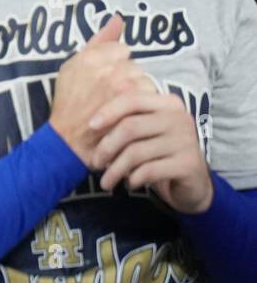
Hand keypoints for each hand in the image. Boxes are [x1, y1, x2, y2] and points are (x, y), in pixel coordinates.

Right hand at [48, 15, 158, 167]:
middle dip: (127, 78)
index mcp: (88, 57)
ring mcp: (120, 85)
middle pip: (133, 64)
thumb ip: (98, 42)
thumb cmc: (69, 104)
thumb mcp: (72, 68)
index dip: (114, 65)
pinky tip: (130, 114)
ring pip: (144, 79)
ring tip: (121, 107)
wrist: (69, 141)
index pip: (120, 49)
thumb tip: (118, 18)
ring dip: (137, 92)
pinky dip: (143, 105)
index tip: (105, 81)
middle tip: (110, 97)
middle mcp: (105, 68)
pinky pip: (149, 95)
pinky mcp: (132, 103)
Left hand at [89, 90, 212, 213]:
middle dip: (106, 147)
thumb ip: (125, 121)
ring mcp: (186, 141)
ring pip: (136, 152)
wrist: (193, 182)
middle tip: (95, 163)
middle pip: (130, 127)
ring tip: (106, 180)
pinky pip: (149, 170)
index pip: (132, 99)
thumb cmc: (159, 152)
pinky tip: (129, 183)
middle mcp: (180, 118)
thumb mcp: (144, 133)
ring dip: (115, 169)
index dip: (107, 111)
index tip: (89, 126)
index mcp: (168, 103)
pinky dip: (133, 178)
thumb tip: (90, 121)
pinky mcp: (188, 164)